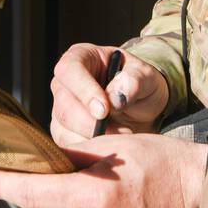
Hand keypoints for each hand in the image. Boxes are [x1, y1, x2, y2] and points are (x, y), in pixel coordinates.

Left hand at [0, 134, 206, 207]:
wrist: (203, 194)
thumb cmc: (163, 164)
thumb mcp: (116, 149)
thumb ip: (75, 160)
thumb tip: (41, 163)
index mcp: (95, 196)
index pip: (32, 194)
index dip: (5, 185)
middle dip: (30, 202)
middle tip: (34, 183)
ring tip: (75, 198)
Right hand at [49, 43, 169, 146]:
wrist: (142, 108)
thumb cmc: (141, 85)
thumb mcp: (147, 77)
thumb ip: (135, 80)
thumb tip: (116, 96)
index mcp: (81, 57)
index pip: (69, 70)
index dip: (84, 90)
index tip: (104, 110)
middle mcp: (64, 83)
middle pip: (64, 105)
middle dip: (90, 123)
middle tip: (118, 131)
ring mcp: (61, 108)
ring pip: (63, 129)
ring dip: (92, 138)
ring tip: (120, 134)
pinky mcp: (63, 131)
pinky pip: (68, 145)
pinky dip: (89, 150)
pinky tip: (109, 144)